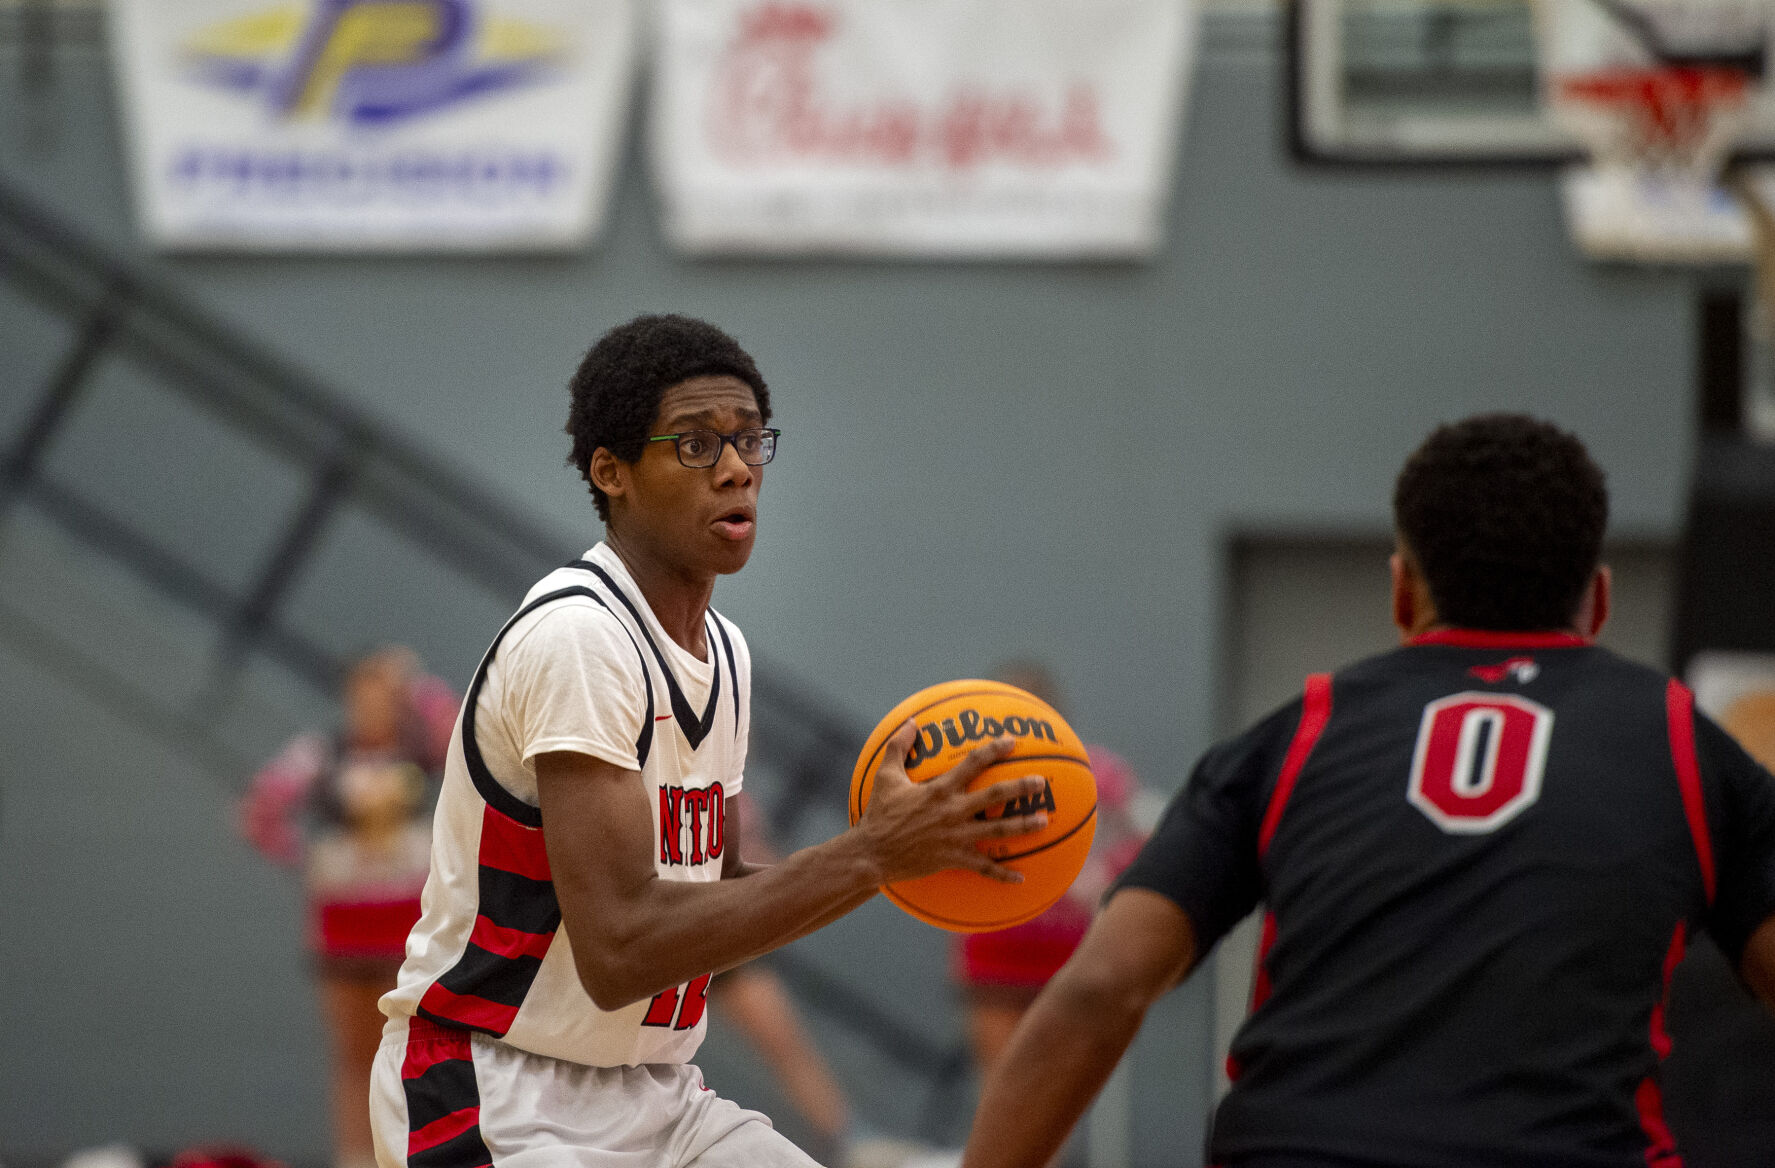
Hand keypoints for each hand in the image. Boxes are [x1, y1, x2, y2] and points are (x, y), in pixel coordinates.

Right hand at [853, 720, 1049, 884]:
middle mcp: (953, 811)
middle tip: (1041, 782)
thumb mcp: (885, 776)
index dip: (993, 750)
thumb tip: (912, 721)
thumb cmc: (879, 814)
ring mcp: (956, 837)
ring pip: (997, 831)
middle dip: (1020, 788)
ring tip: (1043, 822)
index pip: (972, 763)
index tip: (1012, 742)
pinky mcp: (954, 859)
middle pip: (995, 796)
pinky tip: (1022, 878)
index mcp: (940, 789)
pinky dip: (1003, 874)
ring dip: (1023, 827)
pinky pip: (983, 868)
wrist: (872, 854)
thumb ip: (899, 745)